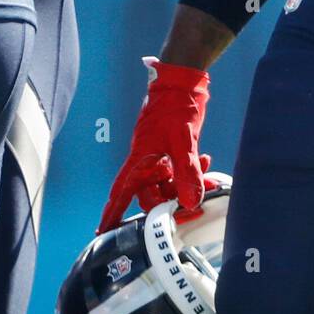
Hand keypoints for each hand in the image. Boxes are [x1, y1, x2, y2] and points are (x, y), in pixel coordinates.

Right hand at [97, 57, 213, 233]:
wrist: (183, 80)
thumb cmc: (176, 106)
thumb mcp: (183, 141)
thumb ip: (187, 172)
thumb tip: (191, 202)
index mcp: (139, 160)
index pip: (120, 193)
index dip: (111, 214)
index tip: (103, 232)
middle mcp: (145, 160)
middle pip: (151, 193)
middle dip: (173, 200)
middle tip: (194, 206)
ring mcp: (158, 154)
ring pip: (169, 182)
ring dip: (187, 184)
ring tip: (210, 178)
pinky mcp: (171, 148)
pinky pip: (178, 169)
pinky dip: (191, 171)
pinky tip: (206, 162)